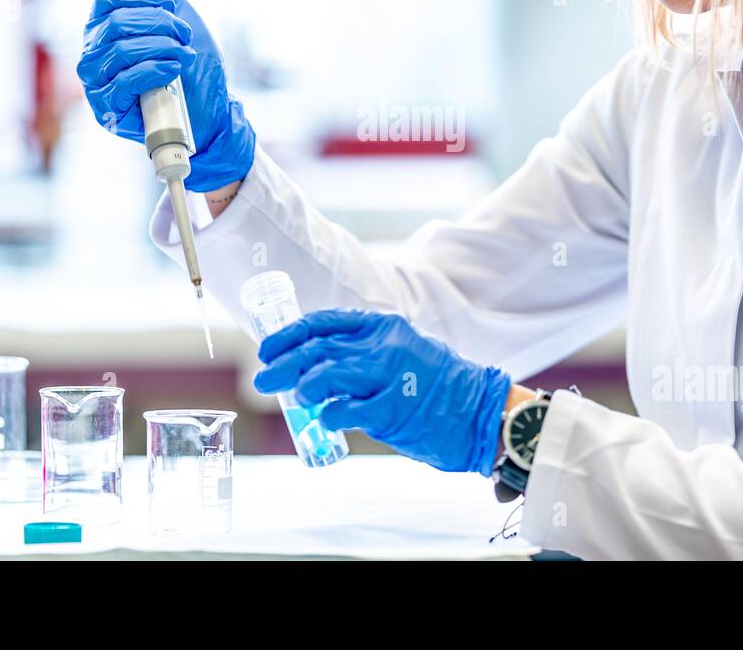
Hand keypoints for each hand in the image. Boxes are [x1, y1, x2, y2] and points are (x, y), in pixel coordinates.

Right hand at [76, 0, 255, 191]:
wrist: (212, 113)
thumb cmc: (193, 66)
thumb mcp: (179, 14)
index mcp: (105, 26)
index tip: (171, 4)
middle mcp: (94, 51)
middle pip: (115, 22)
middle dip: (157, 23)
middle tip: (183, 33)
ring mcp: (97, 81)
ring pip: (119, 49)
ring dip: (160, 46)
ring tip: (183, 53)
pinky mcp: (107, 108)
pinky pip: (122, 80)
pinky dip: (153, 68)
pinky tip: (174, 68)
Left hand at [253, 308, 511, 474]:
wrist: (479, 412)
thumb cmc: (437, 386)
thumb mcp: (401, 352)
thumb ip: (364, 353)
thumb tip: (315, 367)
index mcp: (384, 326)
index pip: (325, 322)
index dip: (290, 335)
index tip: (268, 348)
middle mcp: (384, 345)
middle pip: (318, 349)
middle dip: (283, 364)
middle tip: (263, 379)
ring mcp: (389, 375)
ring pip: (327, 373)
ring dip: (303, 387)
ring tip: (294, 398)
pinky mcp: (393, 408)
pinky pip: (347, 410)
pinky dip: (329, 414)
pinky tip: (324, 419)